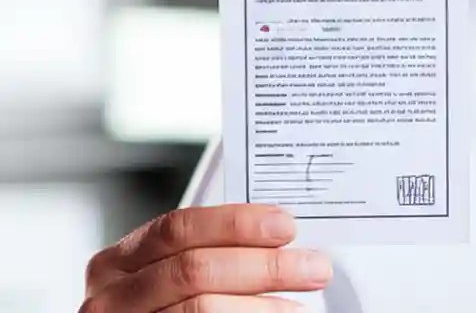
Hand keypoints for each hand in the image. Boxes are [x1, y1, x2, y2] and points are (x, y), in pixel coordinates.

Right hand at [80, 204, 331, 311]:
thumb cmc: (165, 307)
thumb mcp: (169, 273)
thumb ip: (212, 252)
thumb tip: (280, 238)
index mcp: (117, 262)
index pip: (178, 228)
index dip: (235, 224)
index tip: (285, 227)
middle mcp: (110, 298)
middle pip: (195, 269)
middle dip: (264, 267)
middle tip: (313, 267)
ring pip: (200, 309)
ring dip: (262, 307)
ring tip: (299, 307)